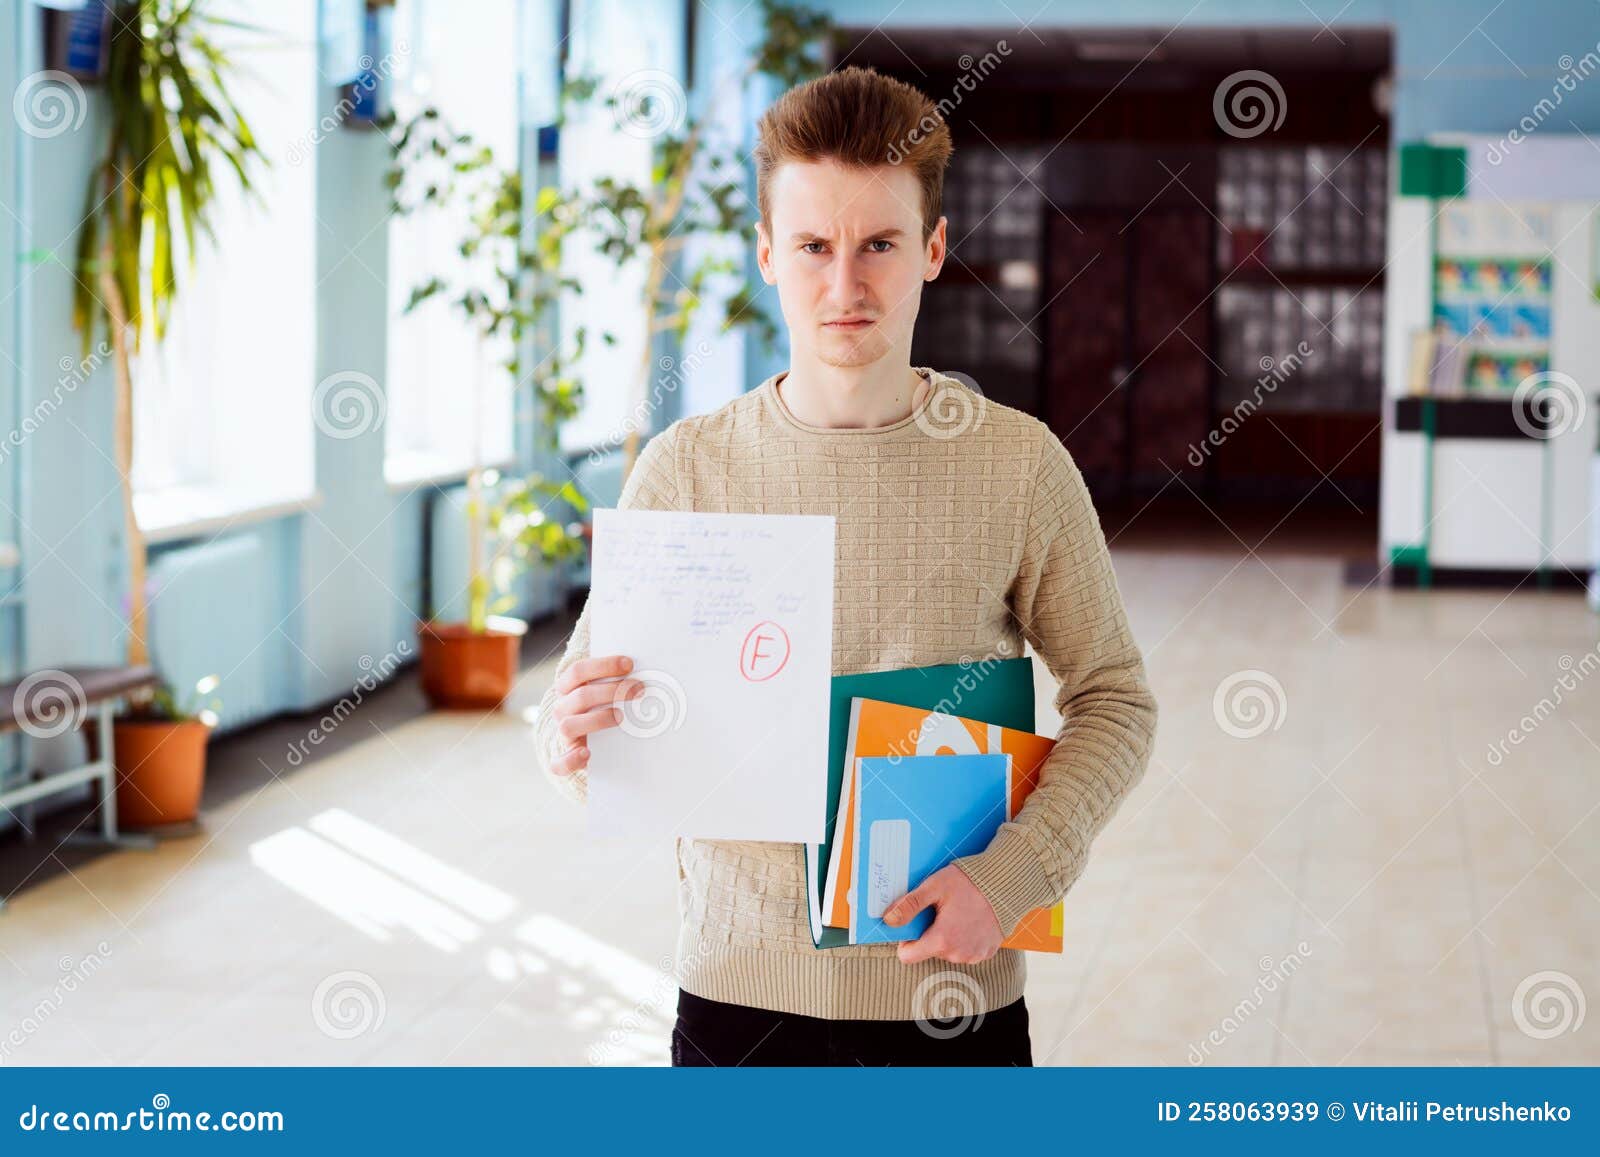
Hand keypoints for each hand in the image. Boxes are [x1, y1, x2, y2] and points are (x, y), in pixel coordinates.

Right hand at [547, 655, 643, 776]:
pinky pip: (559, 763)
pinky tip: (587, 753)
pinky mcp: (564, 759)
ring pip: (569, 725)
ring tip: (622, 717)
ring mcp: (562, 734)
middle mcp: (562, 709)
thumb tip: (649, 672)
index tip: (629, 664)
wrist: (587, 744)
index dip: (603, 665)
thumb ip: (617, 681)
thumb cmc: (601, 709)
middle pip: (581, 696)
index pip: (578, 671)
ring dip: (598, 719)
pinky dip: (571, 759)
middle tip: (639, 689)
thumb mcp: (604, 692)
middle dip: (612, 690)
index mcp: (567, 688)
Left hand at [882, 865, 1003, 965]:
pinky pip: (966, 951)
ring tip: (958, 914)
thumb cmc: (969, 882)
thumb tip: (889, 919)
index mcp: (942, 940)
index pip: (908, 957)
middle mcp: (958, 954)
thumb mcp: (934, 887)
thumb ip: (909, 905)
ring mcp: (974, 955)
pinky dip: (965, 939)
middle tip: (941, 911)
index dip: (906, 941)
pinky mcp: (987, 952)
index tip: (914, 924)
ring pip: (948, 952)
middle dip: (930, 934)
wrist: (1005, 883)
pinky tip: (971, 920)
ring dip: (948, 937)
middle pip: (929, 951)